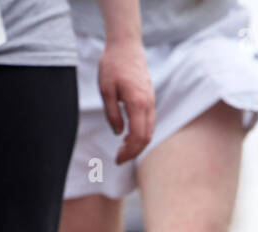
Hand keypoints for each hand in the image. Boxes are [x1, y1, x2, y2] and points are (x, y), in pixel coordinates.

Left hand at [98, 38, 154, 164]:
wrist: (127, 46)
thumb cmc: (113, 65)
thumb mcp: (106, 90)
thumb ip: (112, 114)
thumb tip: (118, 134)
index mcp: (137, 103)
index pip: (137, 136)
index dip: (129, 151)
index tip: (117, 159)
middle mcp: (148, 104)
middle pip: (146, 137)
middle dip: (133, 152)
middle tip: (118, 159)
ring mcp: (151, 102)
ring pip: (150, 131)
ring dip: (137, 144)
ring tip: (122, 149)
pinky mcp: (150, 100)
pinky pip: (149, 123)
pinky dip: (140, 133)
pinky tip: (128, 135)